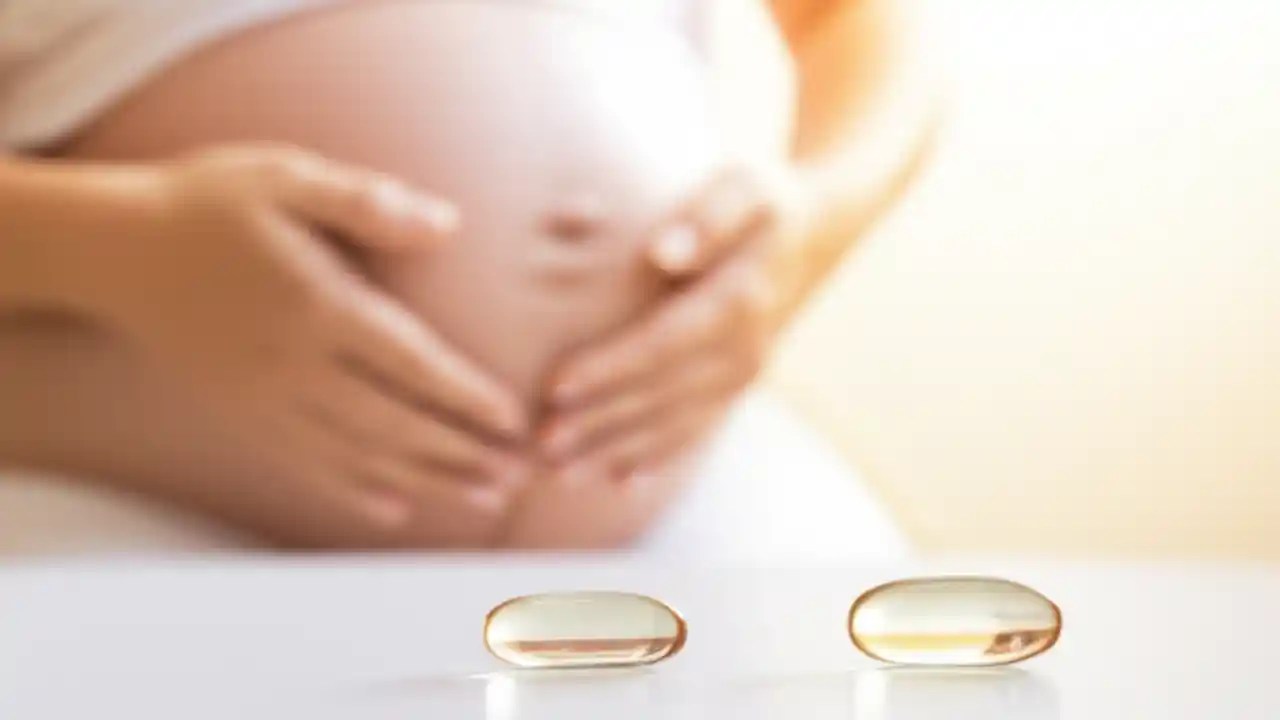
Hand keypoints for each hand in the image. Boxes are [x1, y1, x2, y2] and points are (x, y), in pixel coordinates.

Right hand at [95, 145, 528, 528]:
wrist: (113, 249)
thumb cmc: (208, 205)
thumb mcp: (285, 177)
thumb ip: (367, 203)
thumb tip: (447, 225)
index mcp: (316, 305)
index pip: (409, 362)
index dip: (466, 396)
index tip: (516, 421)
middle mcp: (294, 365)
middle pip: (393, 423)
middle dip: (462, 453)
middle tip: (522, 476)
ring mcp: (265, 399)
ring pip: (359, 455)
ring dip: (428, 480)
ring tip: (485, 498)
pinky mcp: (242, 415)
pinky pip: (305, 464)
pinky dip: (353, 491)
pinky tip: (394, 509)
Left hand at [538, 166, 813, 482]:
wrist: (817, 231)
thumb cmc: (764, 200)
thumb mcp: (744, 186)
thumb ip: (707, 216)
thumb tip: (663, 253)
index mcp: (738, 301)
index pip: (661, 342)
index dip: (609, 368)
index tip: (556, 386)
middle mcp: (743, 349)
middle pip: (660, 395)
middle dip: (599, 422)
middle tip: (541, 445)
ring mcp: (744, 375)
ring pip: (673, 424)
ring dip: (617, 451)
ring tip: (564, 475)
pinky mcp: (738, 387)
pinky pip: (696, 430)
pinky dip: (657, 457)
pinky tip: (620, 481)